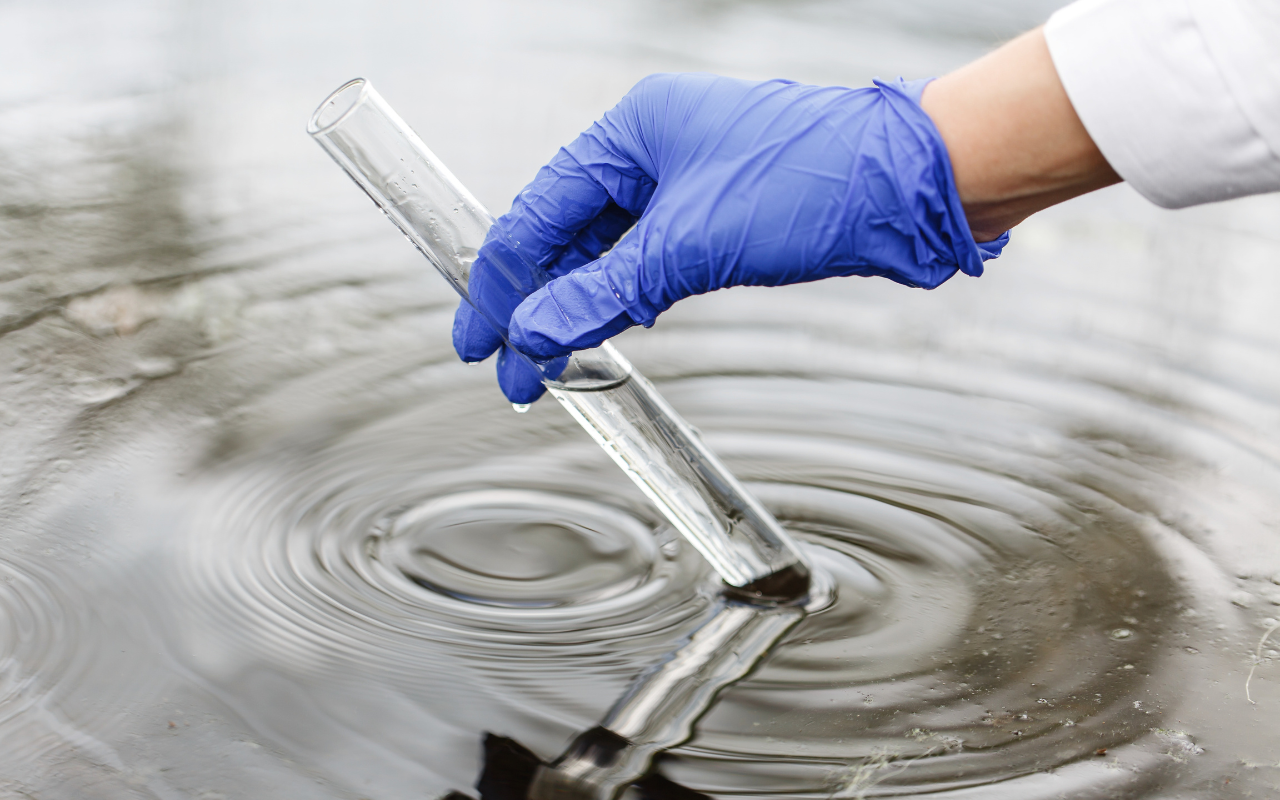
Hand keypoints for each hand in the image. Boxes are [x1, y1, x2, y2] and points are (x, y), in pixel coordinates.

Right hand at [454, 72, 1006, 401]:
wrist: (914, 187)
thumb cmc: (815, 183)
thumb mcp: (690, 244)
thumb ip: (603, 291)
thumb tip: (534, 334)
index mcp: (632, 131)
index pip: (538, 212)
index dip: (501, 283)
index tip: (479, 342)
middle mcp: (652, 150)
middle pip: (565, 233)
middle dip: (534, 304)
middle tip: (511, 369)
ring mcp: (687, 182)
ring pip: (606, 250)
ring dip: (576, 306)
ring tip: (550, 363)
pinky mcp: (718, 215)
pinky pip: (647, 259)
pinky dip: (622, 296)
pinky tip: (603, 329)